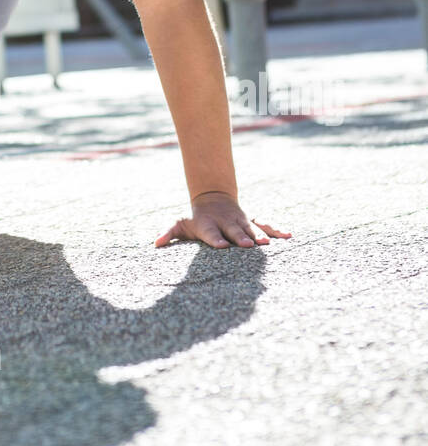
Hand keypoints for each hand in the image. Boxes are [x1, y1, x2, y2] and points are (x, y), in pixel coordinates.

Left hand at [154, 192, 291, 249]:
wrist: (213, 199)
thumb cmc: (196, 218)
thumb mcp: (181, 224)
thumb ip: (170, 233)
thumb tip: (155, 243)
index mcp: (209, 224)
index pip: (211, 233)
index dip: (216, 239)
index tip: (221, 247)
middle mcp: (227, 223)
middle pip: (234, 231)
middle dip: (241, 238)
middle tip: (248, 246)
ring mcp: (241, 221)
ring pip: (252, 228)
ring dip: (260, 235)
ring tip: (268, 244)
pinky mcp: (253, 222)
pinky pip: (266, 225)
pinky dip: (277, 230)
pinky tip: (289, 236)